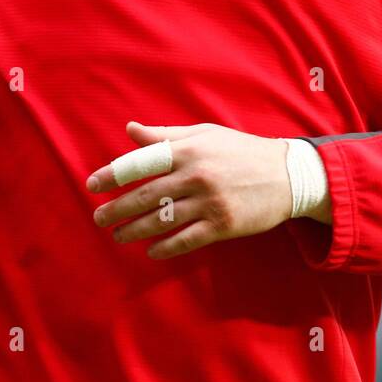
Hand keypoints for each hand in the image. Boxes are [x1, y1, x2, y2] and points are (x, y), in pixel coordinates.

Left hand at [87, 122, 291, 258]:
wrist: (288, 175)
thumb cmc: (240, 151)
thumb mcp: (204, 134)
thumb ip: (165, 136)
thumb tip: (130, 129)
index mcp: (189, 150)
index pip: (141, 163)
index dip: (113, 174)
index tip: (93, 185)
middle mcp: (196, 175)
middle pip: (146, 195)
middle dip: (117, 209)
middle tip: (98, 218)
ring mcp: (209, 202)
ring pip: (162, 220)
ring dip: (135, 230)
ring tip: (118, 235)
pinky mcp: (223, 225)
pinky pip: (186, 240)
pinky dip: (165, 248)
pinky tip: (151, 251)